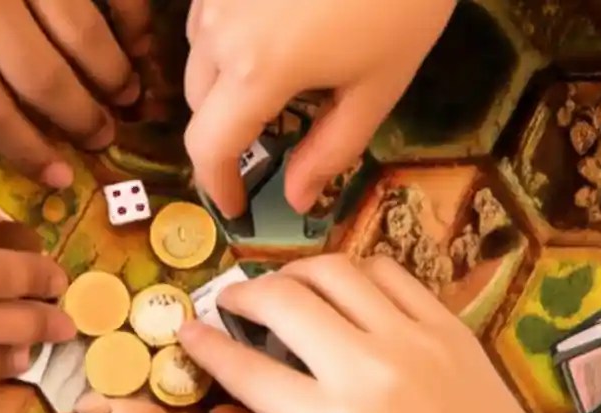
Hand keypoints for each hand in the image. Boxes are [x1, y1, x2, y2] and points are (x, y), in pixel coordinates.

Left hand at [0, 0, 148, 185]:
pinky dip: (125, 14)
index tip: (59, 177)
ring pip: (83, 33)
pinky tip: (135, 38)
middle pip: (44, 78)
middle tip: (104, 137)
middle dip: (82, 117)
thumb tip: (10, 109)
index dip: (29, 150)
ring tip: (127, 95)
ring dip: (111, 72)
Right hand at [178, 255, 577, 412]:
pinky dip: (351, 272)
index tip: (184, 332)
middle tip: (226, 304)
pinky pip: (388, 273)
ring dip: (293, 273)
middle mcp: (370, 371)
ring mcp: (415, 340)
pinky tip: (339, 293)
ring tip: (278, 291)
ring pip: (335, 271)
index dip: (206, 347)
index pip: (248, 371)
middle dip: (242, 294)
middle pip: (284, 300)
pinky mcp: (449, 327)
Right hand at [184, 0, 454, 217]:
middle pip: (199, 104)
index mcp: (257, 71)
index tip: (238, 204)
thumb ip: (331, 149)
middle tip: (270, 144)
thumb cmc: (401, 1)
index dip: (217, 186)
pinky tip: (276, 33)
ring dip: (225, 84)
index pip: (208, 147)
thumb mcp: (378, 85)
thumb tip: (297, 198)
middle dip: (228, 134)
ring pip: (199, 57)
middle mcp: (219, 32)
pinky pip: (209, 17)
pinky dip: (229, 41)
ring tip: (278, 83)